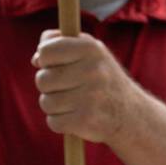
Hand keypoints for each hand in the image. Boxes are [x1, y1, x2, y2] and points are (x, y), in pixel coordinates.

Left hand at [31, 29, 140, 143]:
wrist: (129, 112)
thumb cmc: (99, 76)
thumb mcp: (87, 49)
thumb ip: (59, 42)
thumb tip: (36, 59)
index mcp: (90, 47)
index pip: (46, 50)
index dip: (45, 59)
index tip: (54, 64)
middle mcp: (93, 70)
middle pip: (42, 79)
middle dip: (48, 85)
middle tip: (64, 86)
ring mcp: (91, 97)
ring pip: (46, 102)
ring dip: (53, 105)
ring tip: (70, 102)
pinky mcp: (87, 121)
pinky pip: (53, 122)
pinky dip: (59, 122)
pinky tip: (74, 116)